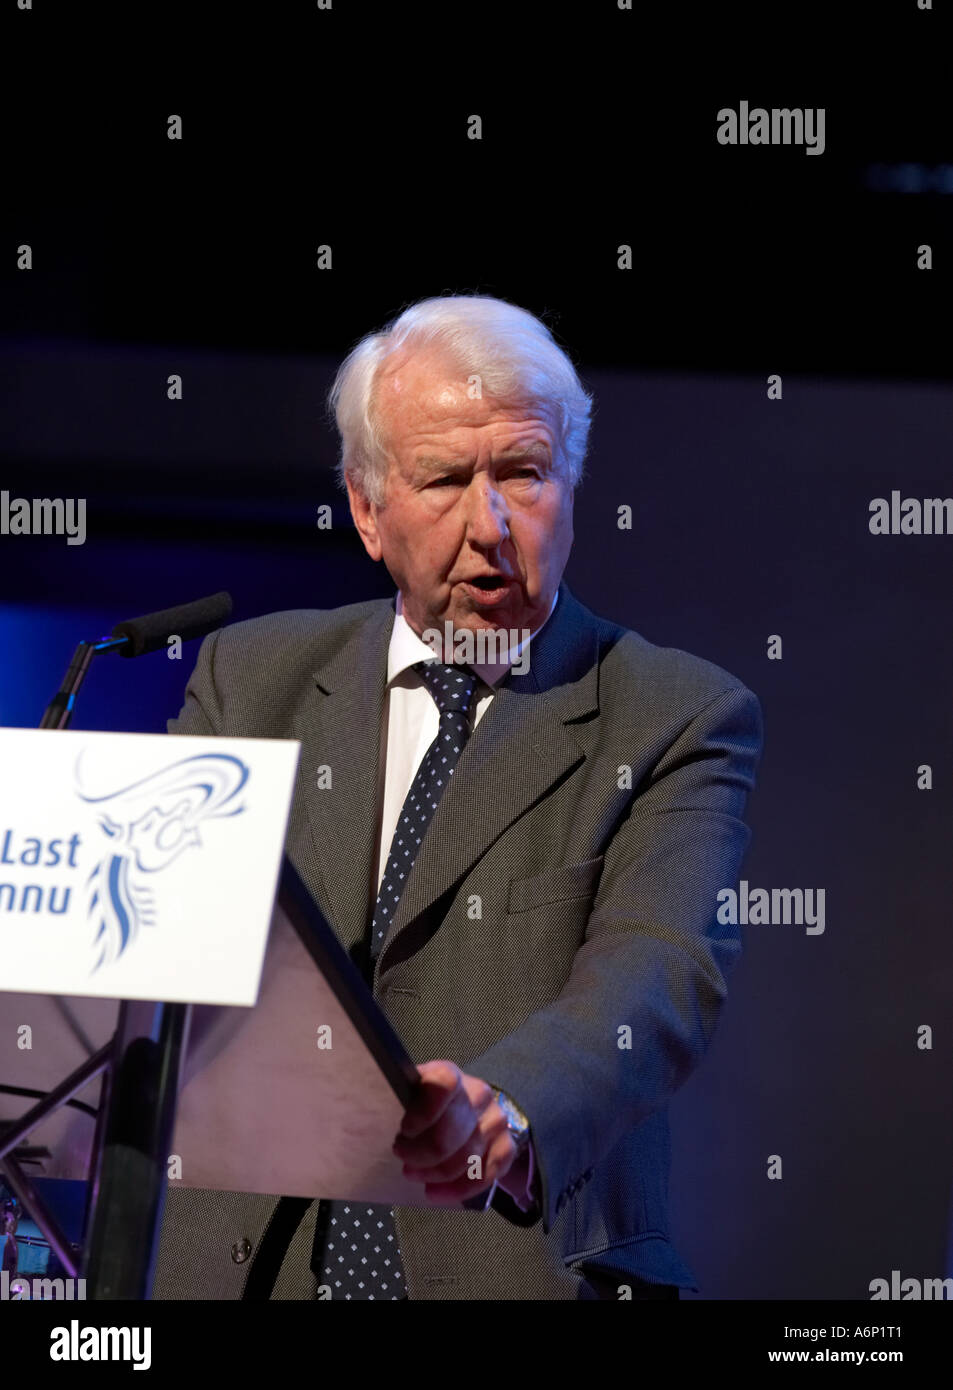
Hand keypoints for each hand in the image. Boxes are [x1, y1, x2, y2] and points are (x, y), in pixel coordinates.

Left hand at [392, 1060, 517, 1205]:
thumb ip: (399, 1102)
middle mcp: (478, 1094)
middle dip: (422, 1154)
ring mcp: (495, 1120)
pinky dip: (459, 1189)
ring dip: (436, 1174)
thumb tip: (368, 1121)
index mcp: (449, 1075)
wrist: (468, 1105)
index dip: (423, 1112)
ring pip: (467, 1158)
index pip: (443, 1085)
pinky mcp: (506, 1145)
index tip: (404, 1130)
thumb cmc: (428, 1103)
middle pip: (451, 1133)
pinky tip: (437, 1192)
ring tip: (414, 1175)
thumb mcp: (411, 1092)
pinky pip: (485, 1175)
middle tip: (403, 1159)